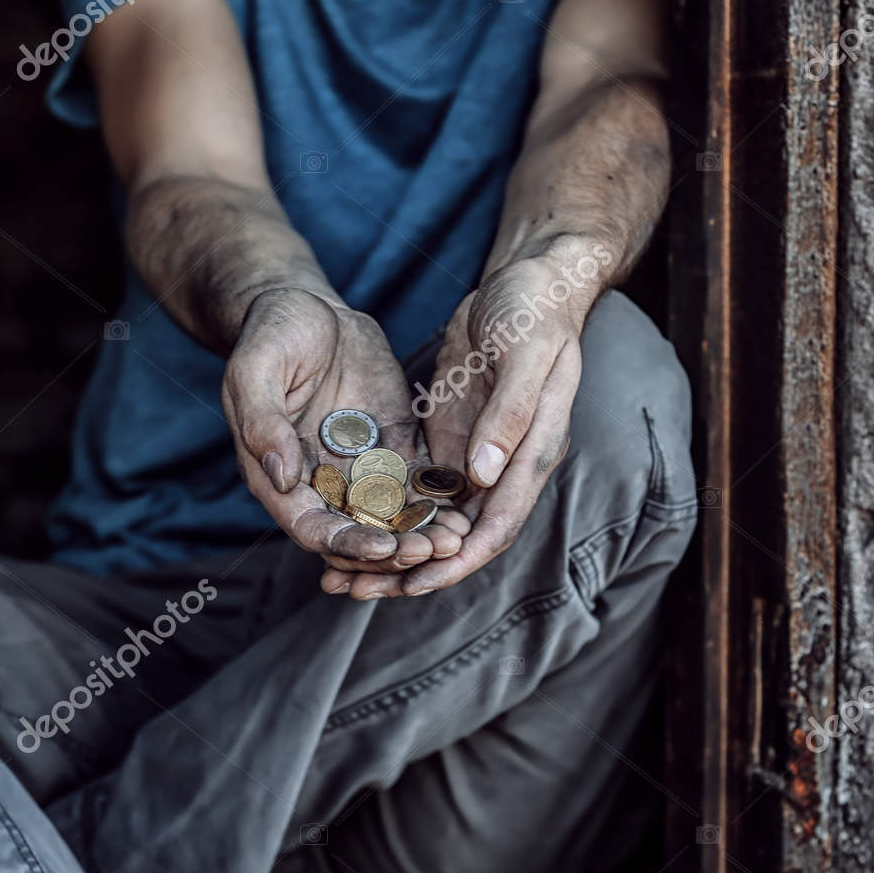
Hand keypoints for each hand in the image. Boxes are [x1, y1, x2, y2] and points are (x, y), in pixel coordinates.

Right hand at [222, 287, 467, 576]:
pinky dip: (439, 500)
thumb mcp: (255, 371)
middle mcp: (322, 482)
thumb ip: (262, 423)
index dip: (346, 543)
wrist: (308, 309)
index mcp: (280, 477)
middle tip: (432, 550)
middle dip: (395, 549)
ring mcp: (360, 467)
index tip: (382, 546)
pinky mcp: (394, 445)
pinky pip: (418, 481)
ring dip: (422, 533)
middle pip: (358, 532)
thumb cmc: (270, 336)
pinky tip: (467, 506)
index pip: (311, 527)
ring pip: (393, 516)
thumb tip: (282, 478)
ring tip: (457, 539)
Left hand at [319, 260, 586, 598]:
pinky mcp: (452, 441)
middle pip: (462, 539)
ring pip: (436, 521)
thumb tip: (483, 476)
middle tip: (358, 591)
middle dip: (413, 570)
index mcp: (532, 454)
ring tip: (341, 575)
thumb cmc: (533, 311)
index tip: (416, 583)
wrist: (526, 282)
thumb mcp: (525, 353)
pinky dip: (389, 512)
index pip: (498, 525)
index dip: (457, 560)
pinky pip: (419, 490)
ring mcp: (478, 457)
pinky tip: (347, 525)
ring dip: (393, 548)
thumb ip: (509, 414)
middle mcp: (505, 467)